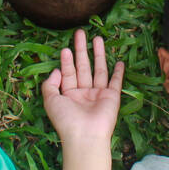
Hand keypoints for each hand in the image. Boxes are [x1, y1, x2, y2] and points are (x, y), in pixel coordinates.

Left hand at [40, 29, 124, 151]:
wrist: (85, 136)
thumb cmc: (66, 120)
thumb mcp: (50, 101)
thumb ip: (49, 84)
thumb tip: (56, 70)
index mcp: (68, 95)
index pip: (68, 73)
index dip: (66, 61)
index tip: (65, 48)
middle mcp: (83, 93)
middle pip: (82, 67)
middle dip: (81, 50)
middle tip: (80, 33)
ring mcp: (98, 95)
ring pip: (99, 70)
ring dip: (98, 55)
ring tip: (98, 38)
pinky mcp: (112, 97)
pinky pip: (115, 82)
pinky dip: (118, 73)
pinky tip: (119, 62)